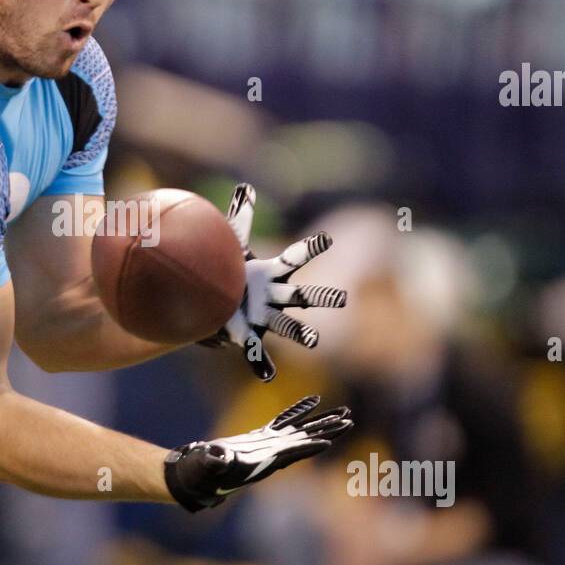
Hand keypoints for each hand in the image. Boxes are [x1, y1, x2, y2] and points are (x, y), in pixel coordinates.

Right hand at [164, 395, 352, 511]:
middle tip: (350, 420)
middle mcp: (272, 455)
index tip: (329, 442)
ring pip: (301, 431)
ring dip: (321, 421)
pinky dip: (299, 411)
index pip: (292, 453)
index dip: (309, 447)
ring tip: (344, 412)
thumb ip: (214, 460)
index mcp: (263, 462)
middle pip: (306, 441)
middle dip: (327, 431)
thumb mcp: (207, 466)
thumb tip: (219, 456)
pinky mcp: (262, 438)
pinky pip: (285, 421)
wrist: (197, 476)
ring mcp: (269, 446)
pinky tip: (313, 401)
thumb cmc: (202, 473)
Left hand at [199, 183, 345, 380]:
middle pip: (304, 296)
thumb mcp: (233, 246)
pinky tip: (266, 376)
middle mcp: (275, 298)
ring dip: (303, 333)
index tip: (326, 239)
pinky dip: (262, 365)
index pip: (295, 259)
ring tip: (316, 341)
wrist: (220, 302)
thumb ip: (239, 218)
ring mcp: (265, 319)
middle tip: (343, 297)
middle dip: (323, 296)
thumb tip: (245, 188)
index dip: (310, 248)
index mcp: (272, 275)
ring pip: (289, 327)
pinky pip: (257, 355)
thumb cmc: (230, 273)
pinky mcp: (249, 337)